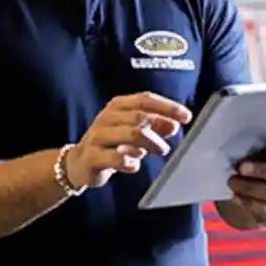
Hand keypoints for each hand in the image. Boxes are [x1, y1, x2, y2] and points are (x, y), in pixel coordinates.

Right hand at [68, 92, 191, 188]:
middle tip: (174, 135)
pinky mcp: (92, 157)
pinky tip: (135, 165)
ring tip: (161, 150)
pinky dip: (128, 162)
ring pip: (130, 134)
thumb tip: (175, 125)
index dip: (167, 106)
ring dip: (150, 143)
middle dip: (160, 125)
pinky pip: (114, 158)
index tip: (185, 115)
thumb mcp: (133, 131)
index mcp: (118, 106)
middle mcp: (107, 118)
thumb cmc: (112, 144)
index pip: (145, 100)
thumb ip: (153, 127)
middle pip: (139, 116)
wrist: (80, 163)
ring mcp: (98, 137)